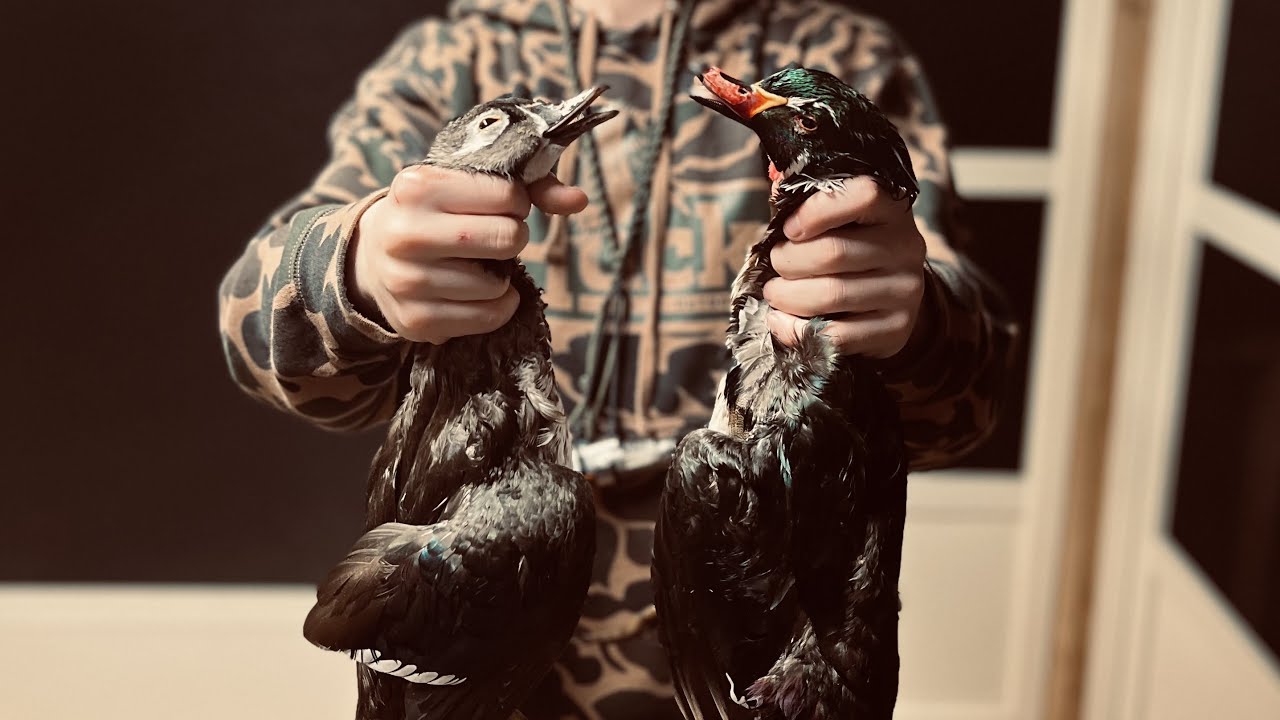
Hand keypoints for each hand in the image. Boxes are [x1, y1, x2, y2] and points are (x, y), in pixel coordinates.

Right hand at [348, 165, 587, 342]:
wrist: (372, 257)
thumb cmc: (434, 212)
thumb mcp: (467, 184)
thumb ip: (529, 185)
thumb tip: (578, 199)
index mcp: (416, 186)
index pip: (506, 195)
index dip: (517, 202)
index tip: (503, 205)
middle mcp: (405, 233)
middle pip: (507, 238)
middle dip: (513, 237)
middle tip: (496, 237)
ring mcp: (407, 281)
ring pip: (498, 285)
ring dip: (503, 276)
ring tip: (479, 264)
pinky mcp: (416, 321)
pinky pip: (488, 318)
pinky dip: (498, 306)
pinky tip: (479, 291)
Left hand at [764, 176, 926, 357]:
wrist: (892, 294)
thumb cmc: (852, 246)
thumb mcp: (839, 219)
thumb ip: (809, 203)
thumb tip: (776, 185)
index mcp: (892, 210)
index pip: (863, 196)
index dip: (817, 210)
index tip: (789, 228)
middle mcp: (906, 248)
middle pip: (834, 252)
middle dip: (788, 261)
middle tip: (775, 264)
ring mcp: (905, 291)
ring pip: (831, 295)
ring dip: (788, 297)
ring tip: (774, 293)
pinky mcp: (896, 329)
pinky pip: (837, 335)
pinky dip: (797, 331)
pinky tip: (781, 322)